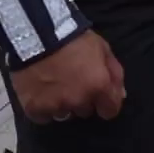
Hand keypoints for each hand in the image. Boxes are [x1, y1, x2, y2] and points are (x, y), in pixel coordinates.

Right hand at [10, 30, 125, 123]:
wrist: (37, 36)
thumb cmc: (74, 39)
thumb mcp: (103, 49)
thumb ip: (115, 73)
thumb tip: (120, 95)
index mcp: (99, 86)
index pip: (110, 111)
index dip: (106, 104)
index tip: (100, 98)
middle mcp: (78, 100)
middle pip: (85, 111)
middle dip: (82, 100)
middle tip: (73, 84)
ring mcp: (55, 106)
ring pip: (64, 115)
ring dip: (63, 105)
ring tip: (55, 88)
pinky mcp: (33, 108)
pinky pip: (43, 117)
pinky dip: (43, 108)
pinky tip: (41, 94)